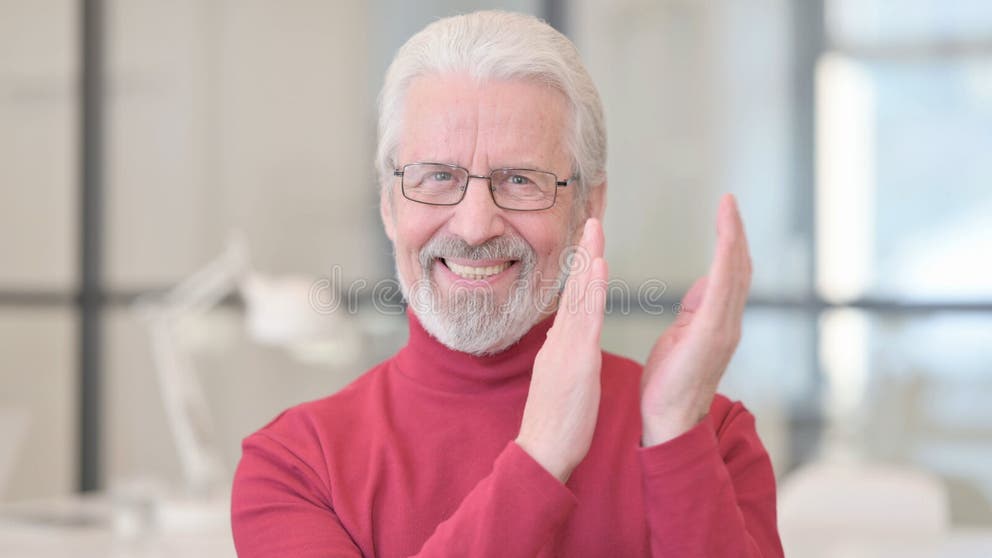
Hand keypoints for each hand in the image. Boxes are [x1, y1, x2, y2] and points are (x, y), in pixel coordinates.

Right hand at [516, 218, 608, 482]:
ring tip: (595, 230)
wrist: (542, 451)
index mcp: (557, 346)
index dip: (579, 271)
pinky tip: (598, 266)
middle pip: (573, 289)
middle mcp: (558, 340)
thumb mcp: (559, 382)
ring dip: (587, 260)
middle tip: (591, 221)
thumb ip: (561, 356)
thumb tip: (563, 336)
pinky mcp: (576, 360)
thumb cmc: (554, 424)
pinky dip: (592, 289)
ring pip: (578, 296)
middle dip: (583, 254)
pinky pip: (586, 318)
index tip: (587, 246)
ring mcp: (565, 348)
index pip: (571, 300)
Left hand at [640, 194, 752, 445]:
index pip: (728, 274)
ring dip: (734, 238)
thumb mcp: (681, 336)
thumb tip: (702, 285)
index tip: (725, 214)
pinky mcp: (712, 333)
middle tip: (730, 202)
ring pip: (735, 273)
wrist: (667, 419)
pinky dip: (727, 259)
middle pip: (738, 268)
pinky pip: (722, 289)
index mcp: (717, 321)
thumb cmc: (670, 382)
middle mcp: (728, 322)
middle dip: (736, 233)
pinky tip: (726, 238)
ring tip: (729, 209)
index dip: (729, 243)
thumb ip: (695, 310)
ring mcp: (724, 328)